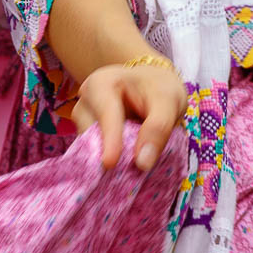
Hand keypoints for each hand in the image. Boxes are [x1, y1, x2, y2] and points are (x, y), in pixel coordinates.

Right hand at [71, 59, 187, 172]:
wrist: (153, 86)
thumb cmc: (159, 89)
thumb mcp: (169, 102)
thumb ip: (158, 128)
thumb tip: (142, 163)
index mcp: (101, 83)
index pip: (105, 114)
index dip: (109, 140)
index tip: (110, 163)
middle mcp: (86, 100)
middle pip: (91, 133)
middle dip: (110, 152)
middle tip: (136, 168)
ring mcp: (84, 118)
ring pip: (90, 147)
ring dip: (111, 158)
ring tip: (135, 163)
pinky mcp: (87, 135)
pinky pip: (94, 153)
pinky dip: (111, 160)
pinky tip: (126, 164)